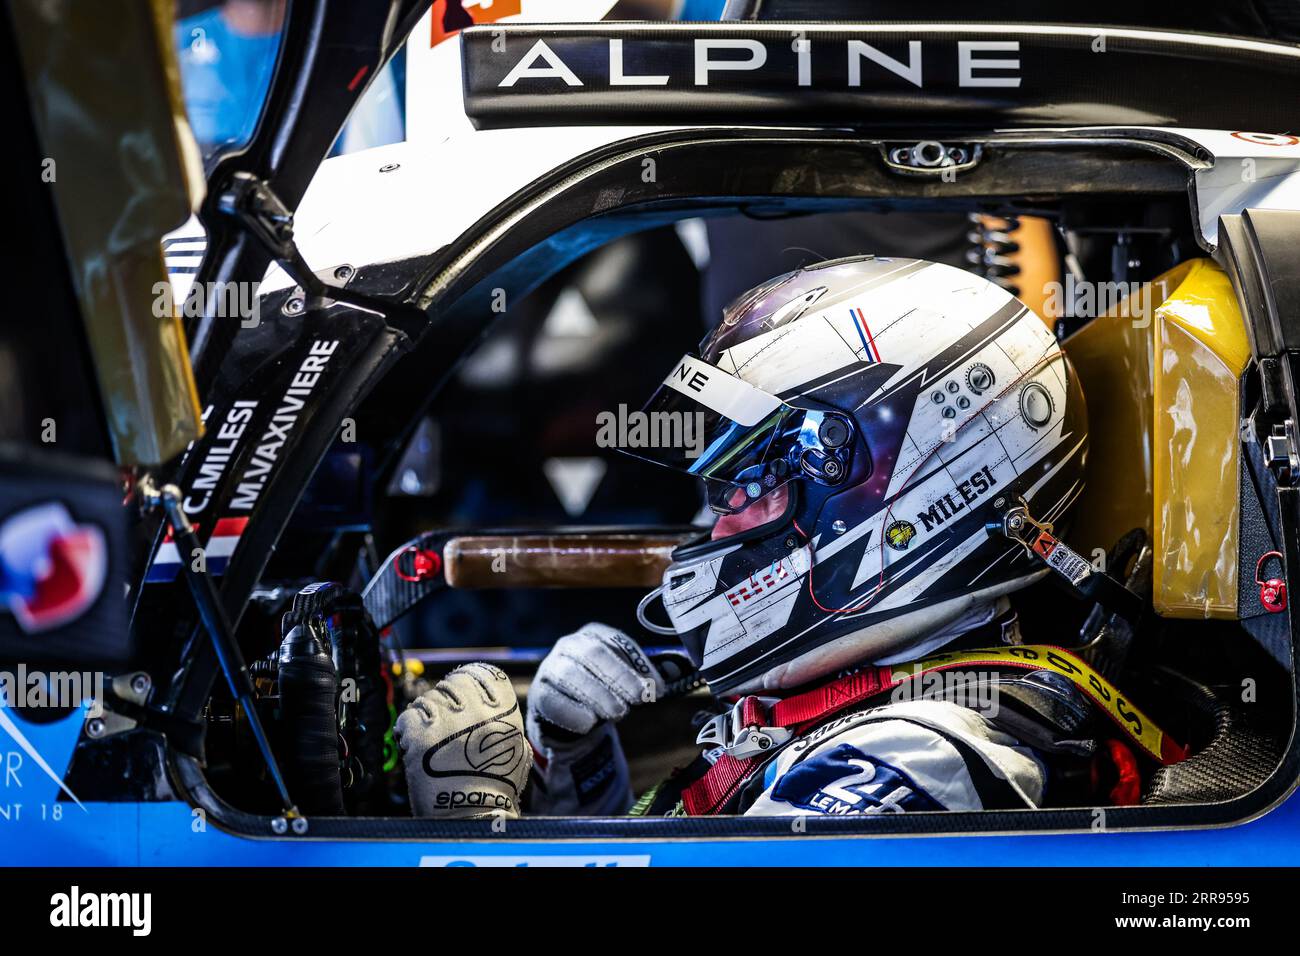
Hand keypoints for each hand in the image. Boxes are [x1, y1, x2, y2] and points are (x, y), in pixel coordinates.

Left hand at [394, 663, 530, 818]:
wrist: (473, 814)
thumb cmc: (497, 787)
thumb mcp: (516, 747)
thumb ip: (506, 722)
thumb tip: (494, 708)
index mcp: (501, 709)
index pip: (481, 673)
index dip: (468, 679)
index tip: (462, 686)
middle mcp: (474, 709)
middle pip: (452, 683)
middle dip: (445, 697)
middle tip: (443, 717)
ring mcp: (445, 720)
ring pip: (427, 699)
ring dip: (427, 716)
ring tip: (433, 741)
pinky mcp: (420, 735)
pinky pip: (407, 717)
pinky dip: (408, 731)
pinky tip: (417, 746)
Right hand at [524, 623, 666, 814]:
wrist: (566, 712)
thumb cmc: (601, 688)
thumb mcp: (622, 679)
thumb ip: (642, 678)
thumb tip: (666, 683)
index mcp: (594, 634)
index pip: (617, 642)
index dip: (637, 664)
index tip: (656, 688)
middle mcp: (569, 645)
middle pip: (593, 654)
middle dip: (619, 676)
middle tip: (638, 700)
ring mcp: (550, 667)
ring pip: (571, 675)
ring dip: (598, 695)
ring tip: (618, 714)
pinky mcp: (539, 694)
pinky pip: (552, 700)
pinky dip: (572, 713)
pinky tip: (589, 724)